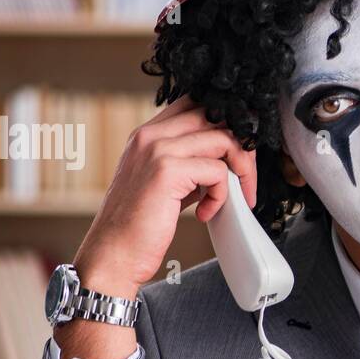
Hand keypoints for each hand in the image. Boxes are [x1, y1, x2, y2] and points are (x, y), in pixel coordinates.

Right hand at [56, 98, 255, 358]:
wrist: (113, 255)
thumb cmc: (140, 225)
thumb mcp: (166, 184)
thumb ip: (190, 164)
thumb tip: (228, 159)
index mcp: (148, 134)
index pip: (197, 103)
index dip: (227, 122)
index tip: (240, 151)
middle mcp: (150, 135)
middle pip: (215, 115)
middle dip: (243, 145)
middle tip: (245, 178)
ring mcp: (157, 150)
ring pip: (223, 139)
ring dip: (241, 171)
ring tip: (234, 197)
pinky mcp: (167, 171)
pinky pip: (218, 171)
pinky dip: (222, 195)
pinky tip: (205, 213)